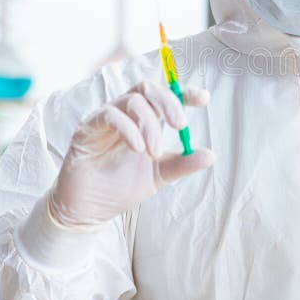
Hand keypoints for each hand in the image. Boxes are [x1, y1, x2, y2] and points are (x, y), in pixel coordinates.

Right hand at [49, 80, 214, 228]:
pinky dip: (128, 128)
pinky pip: (109, 114)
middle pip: (148, 88)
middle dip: (169, 102)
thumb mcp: (160, 175)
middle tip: (181, 126)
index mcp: (145, 120)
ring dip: (150, 124)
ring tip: (154, 152)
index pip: (164, 96)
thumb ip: (183, 164)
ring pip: (132, 100)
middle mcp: (126, 114)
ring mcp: (106, 118)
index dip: (184, 92)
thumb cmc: (122, 187)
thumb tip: (211, 155)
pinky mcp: (88, 128)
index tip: (204, 99)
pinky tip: (137, 148)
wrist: (90, 210)